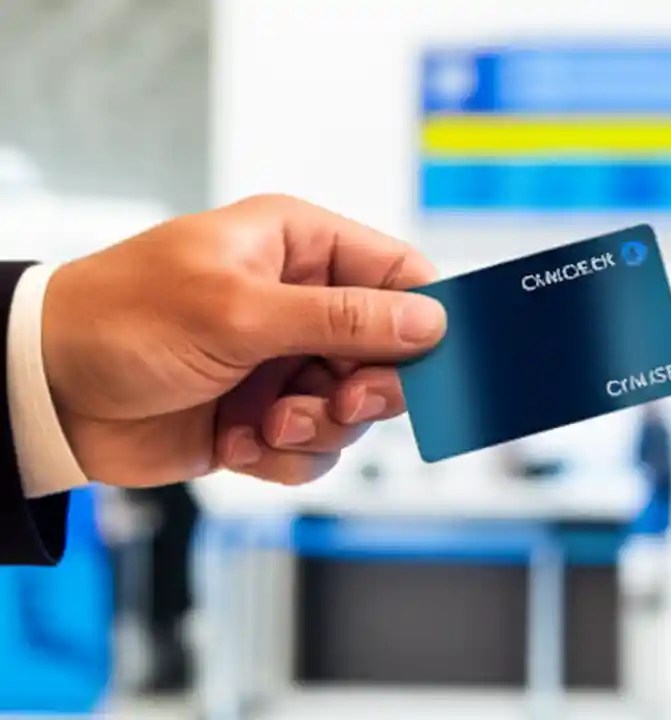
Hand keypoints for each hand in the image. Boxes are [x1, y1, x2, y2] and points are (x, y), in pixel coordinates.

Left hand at [42, 194, 446, 486]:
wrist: (45, 393)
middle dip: (366, 388)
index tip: (436, 359)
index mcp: (300, 247)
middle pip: (390, 352)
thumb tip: (429, 321)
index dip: (425, 316)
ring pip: (356, 409)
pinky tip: (236, 441)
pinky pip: (317, 449)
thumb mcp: (240, 312)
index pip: (399, 273)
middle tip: (337, 401)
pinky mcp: (267, 417)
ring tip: (266, 424)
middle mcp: (301, 303)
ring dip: (317, 428)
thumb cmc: (124, 319)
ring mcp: (285, 362)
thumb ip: (342, 319)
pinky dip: (283, 457)